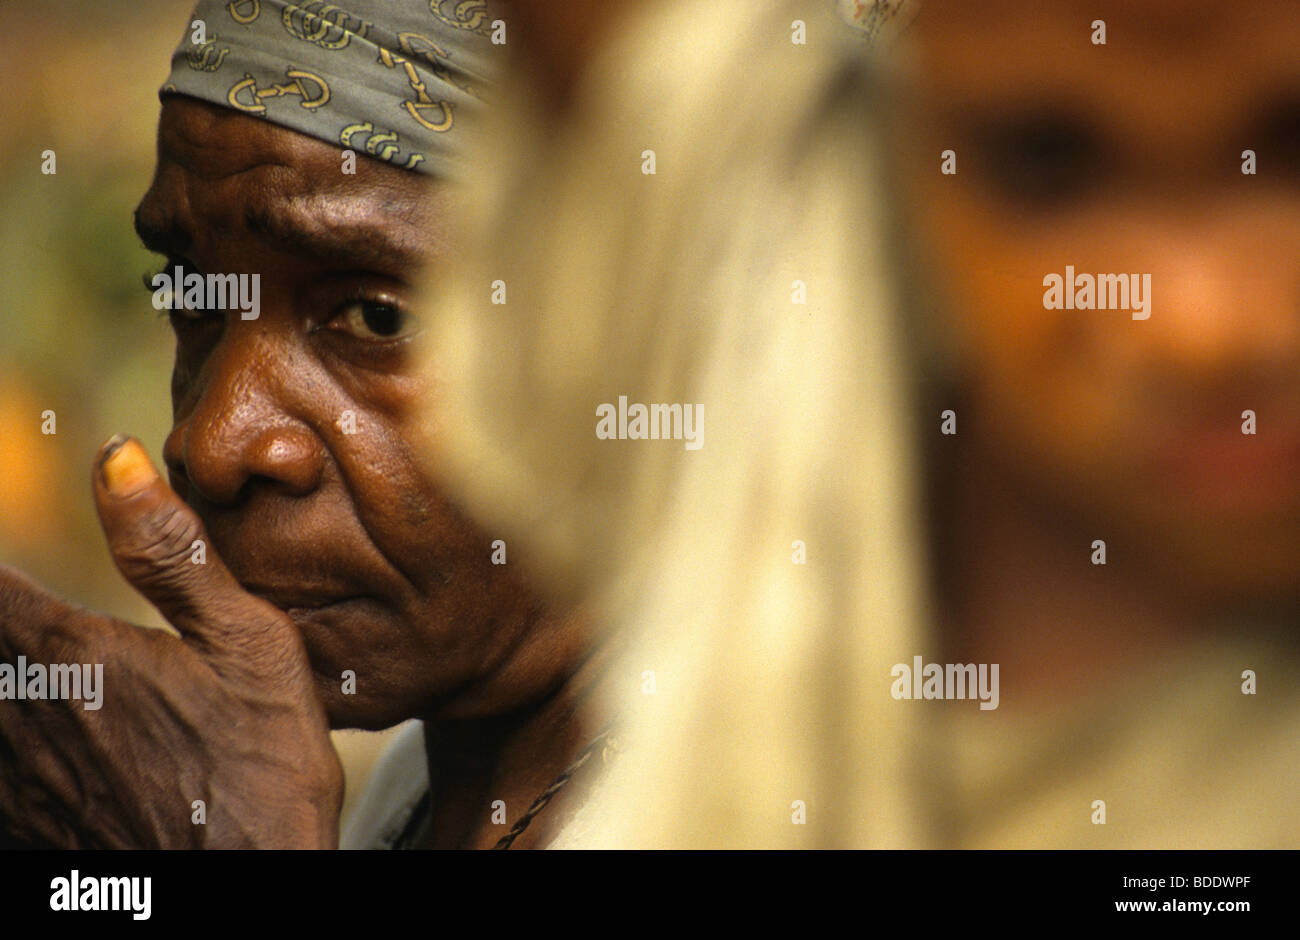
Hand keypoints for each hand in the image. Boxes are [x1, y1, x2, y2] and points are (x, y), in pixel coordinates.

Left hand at [0, 436, 341, 847]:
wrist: (249, 891)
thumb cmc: (261, 770)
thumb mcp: (247, 645)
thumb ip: (174, 552)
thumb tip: (114, 458)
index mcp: (74, 653)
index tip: (2, 543)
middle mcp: (28, 711)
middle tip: (10, 607)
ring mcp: (23, 776)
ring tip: (15, 640)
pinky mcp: (35, 822)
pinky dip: (4, 722)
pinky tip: (25, 722)